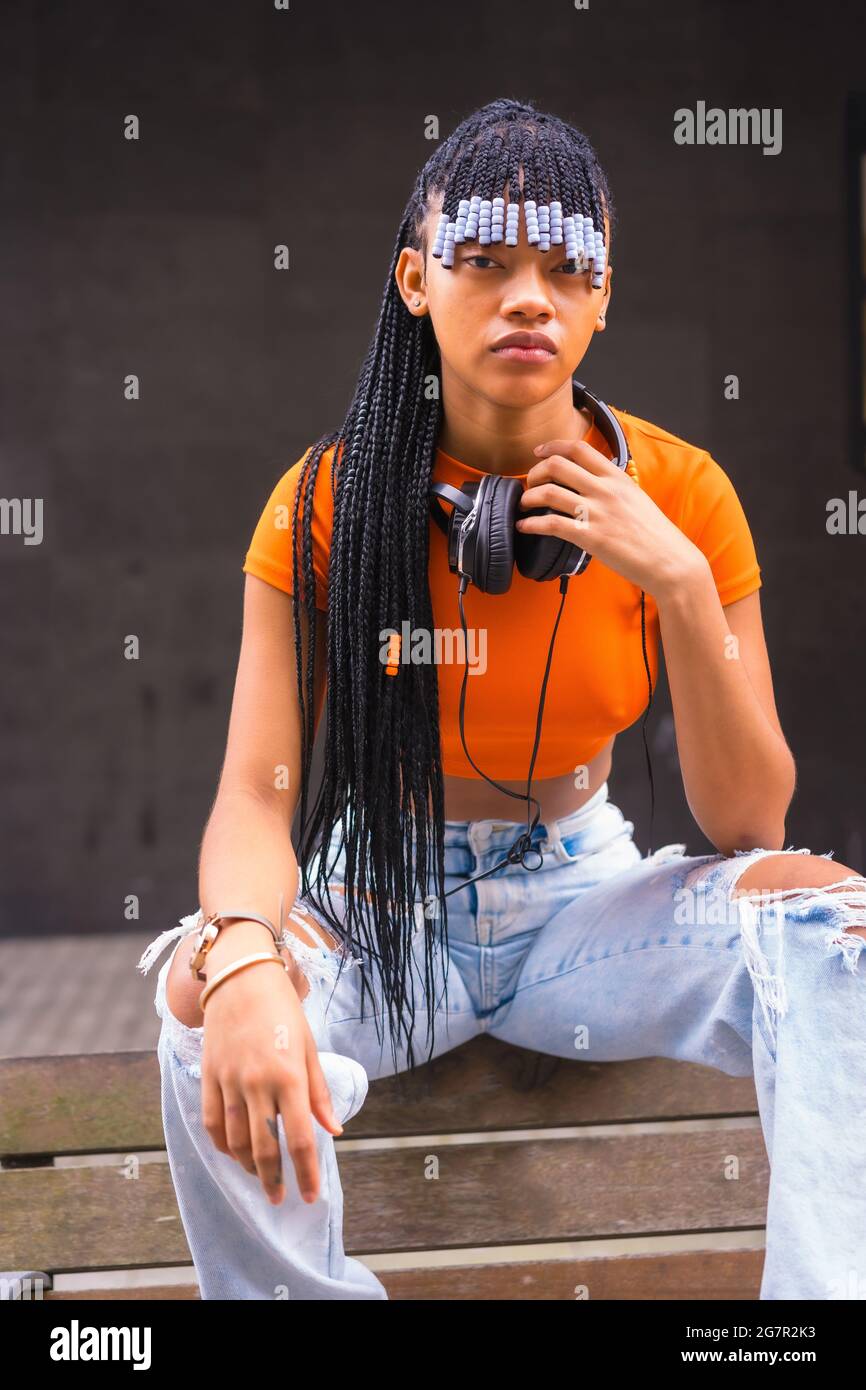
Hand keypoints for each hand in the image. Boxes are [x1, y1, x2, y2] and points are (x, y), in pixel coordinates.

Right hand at [199, 953, 343, 1205]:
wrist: (241, 979)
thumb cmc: (282, 1011)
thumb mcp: (309, 1048)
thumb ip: (319, 1093)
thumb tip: (334, 1130)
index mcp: (289, 1076)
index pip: (301, 1138)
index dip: (306, 1172)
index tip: (310, 1195)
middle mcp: (258, 1083)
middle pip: (264, 1147)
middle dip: (274, 1180)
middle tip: (281, 1198)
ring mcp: (229, 1081)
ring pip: (236, 1141)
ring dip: (248, 1166)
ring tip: (260, 1176)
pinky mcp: (209, 1076)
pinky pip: (212, 1122)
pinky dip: (222, 1145)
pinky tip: (233, 1153)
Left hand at [515, 437, 703, 595]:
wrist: (669, 561)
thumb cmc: (654, 533)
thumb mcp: (636, 497)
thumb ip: (614, 485)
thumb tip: (595, 476)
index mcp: (616, 477)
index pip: (579, 449)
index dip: (553, 446)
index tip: (539, 452)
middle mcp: (605, 490)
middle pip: (557, 465)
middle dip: (535, 473)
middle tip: (531, 485)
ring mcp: (597, 513)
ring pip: (549, 493)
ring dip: (528, 498)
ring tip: (524, 506)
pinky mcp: (590, 537)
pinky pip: (551, 524)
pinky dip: (531, 524)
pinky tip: (525, 527)